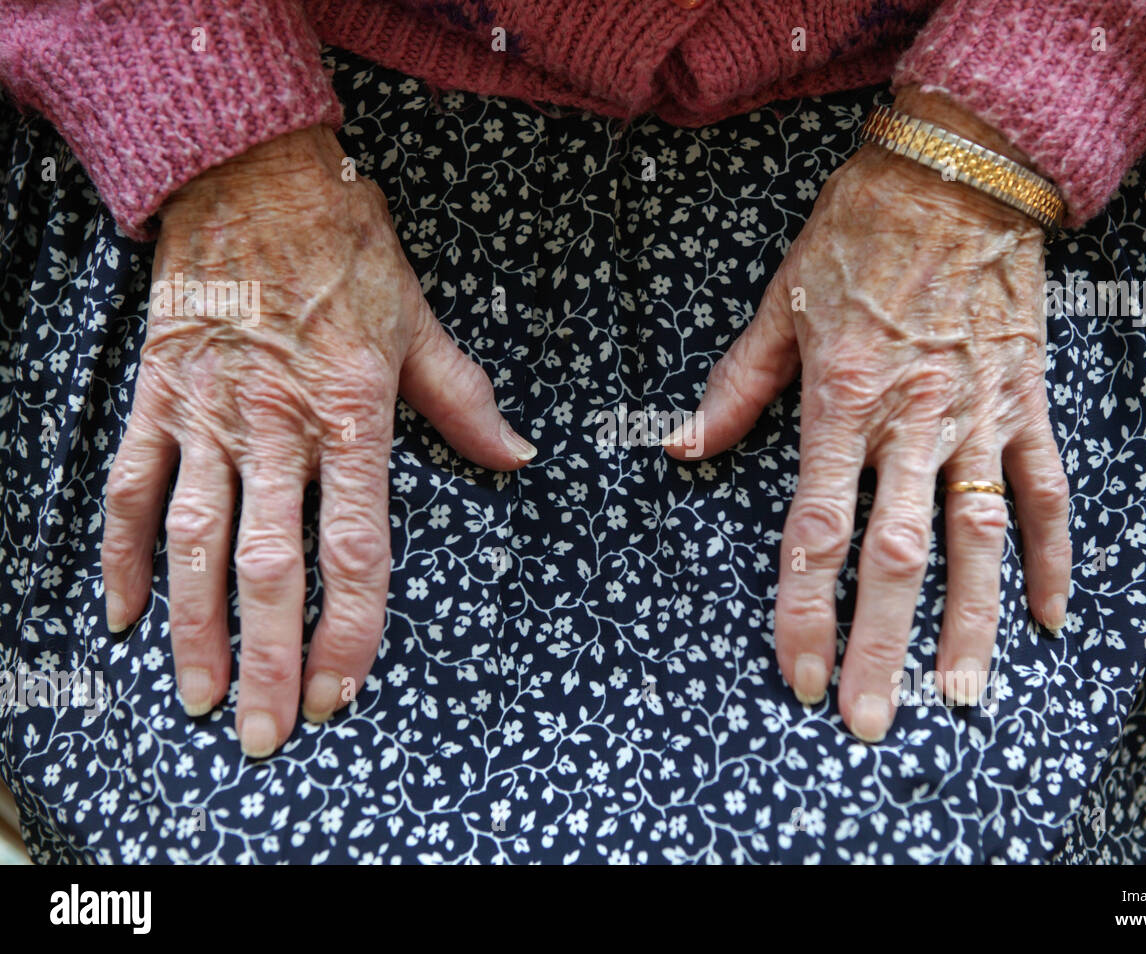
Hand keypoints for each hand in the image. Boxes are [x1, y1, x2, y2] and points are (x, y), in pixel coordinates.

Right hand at [101, 125, 536, 756]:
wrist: (250, 170)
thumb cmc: (345, 246)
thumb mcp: (417, 321)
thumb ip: (463, 401)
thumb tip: (516, 456)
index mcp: (350, 412)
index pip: (353, 548)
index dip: (349, 630)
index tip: (344, 690)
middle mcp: (274, 424)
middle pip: (267, 566)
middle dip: (269, 660)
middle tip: (265, 734)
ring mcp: (206, 412)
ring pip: (191, 541)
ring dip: (193, 628)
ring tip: (200, 696)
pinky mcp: (157, 394)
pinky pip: (130, 484)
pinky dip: (120, 551)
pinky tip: (120, 613)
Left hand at [666, 89, 1070, 741]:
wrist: (957, 173)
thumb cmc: (858, 233)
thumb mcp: (780, 302)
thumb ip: (736, 386)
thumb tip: (680, 446)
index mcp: (840, 402)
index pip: (816, 529)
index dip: (804, 610)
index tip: (799, 674)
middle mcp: (910, 420)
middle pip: (897, 554)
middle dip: (883, 645)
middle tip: (874, 721)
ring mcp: (977, 415)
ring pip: (979, 535)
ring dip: (971, 621)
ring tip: (960, 693)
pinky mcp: (1026, 400)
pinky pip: (1046, 488)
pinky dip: (1050, 552)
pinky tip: (1047, 615)